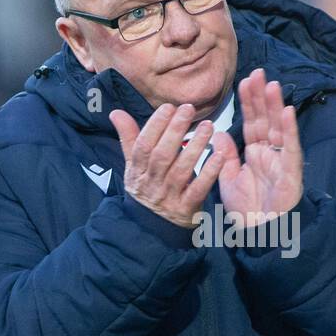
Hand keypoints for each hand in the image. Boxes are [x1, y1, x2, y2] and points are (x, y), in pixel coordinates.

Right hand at [110, 102, 225, 227]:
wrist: (150, 228)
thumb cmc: (146, 188)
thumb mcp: (133, 166)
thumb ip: (128, 138)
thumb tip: (116, 112)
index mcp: (137, 171)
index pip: (143, 146)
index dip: (154, 126)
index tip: (168, 107)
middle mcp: (151, 183)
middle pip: (161, 156)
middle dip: (174, 131)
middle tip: (188, 109)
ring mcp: (169, 197)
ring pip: (181, 170)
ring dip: (195, 147)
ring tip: (208, 127)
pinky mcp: (186, 209)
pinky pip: (198, 189)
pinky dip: (209, 172)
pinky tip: (219, 156)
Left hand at [213, 68, 302, 225]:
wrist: (260, 234)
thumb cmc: (247, 210)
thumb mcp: (228, 179)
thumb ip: (225, 156)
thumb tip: (218, 133)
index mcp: (254, 153)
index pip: (251, 122)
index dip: (248, 102)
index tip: (244, 81)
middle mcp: (269, 152)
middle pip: (265, 119)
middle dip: (261, 96)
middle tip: (257, 72)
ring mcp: (281, 159)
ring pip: (279, 127)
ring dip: (275, 106)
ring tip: (271, 84)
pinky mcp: (291, 170)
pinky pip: (290, 146)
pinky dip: (289, 129)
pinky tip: (286, 110)